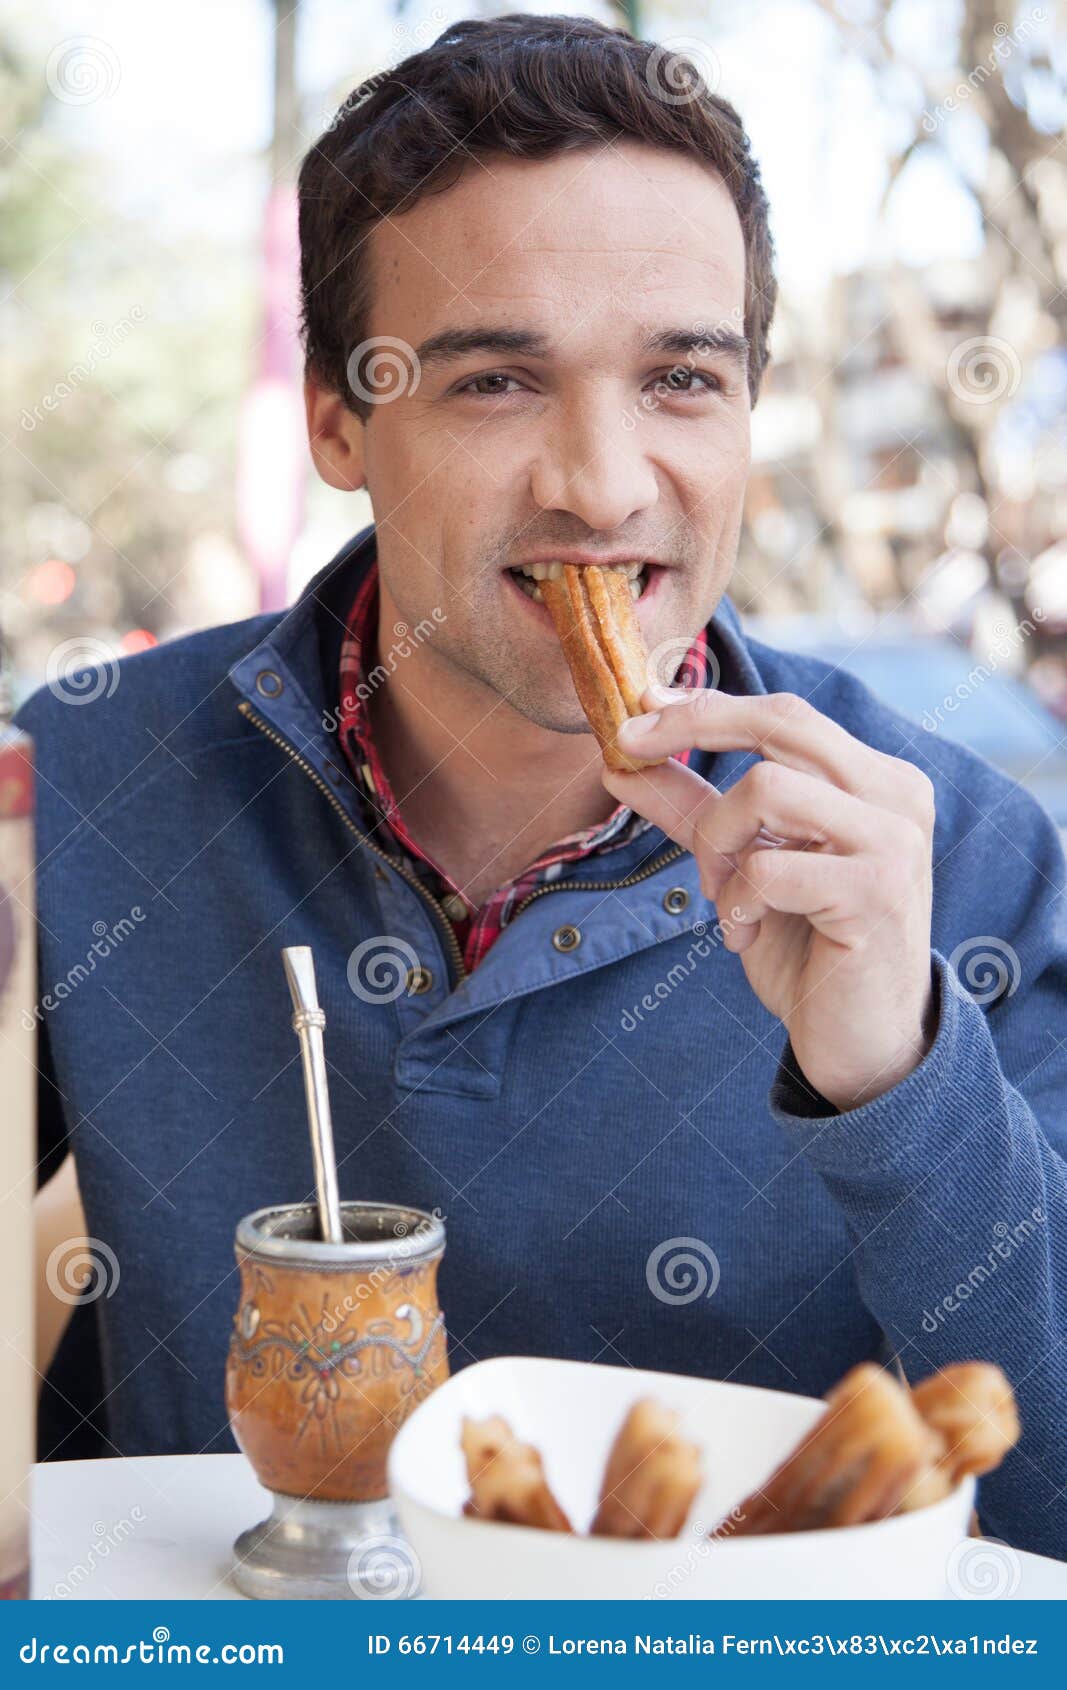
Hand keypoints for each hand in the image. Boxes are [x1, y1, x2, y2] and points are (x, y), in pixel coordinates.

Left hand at [605, 687, 937, 1110]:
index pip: (784, 713)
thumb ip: (695, 810)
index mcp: (873, 778)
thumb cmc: (809, 952)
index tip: (637, 713)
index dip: (705, 706)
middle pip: (782, 721)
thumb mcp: (742, 869)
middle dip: (692, 728)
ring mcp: (892, 841)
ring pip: (766, 788)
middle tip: (627, 751)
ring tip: (722, 895)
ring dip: (716, 842)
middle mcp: (895, 795)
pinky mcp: (876, 892)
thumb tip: (622, 762)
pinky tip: (745, 935)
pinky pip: (767, 867)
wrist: (862, 1045)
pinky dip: (735, 901)